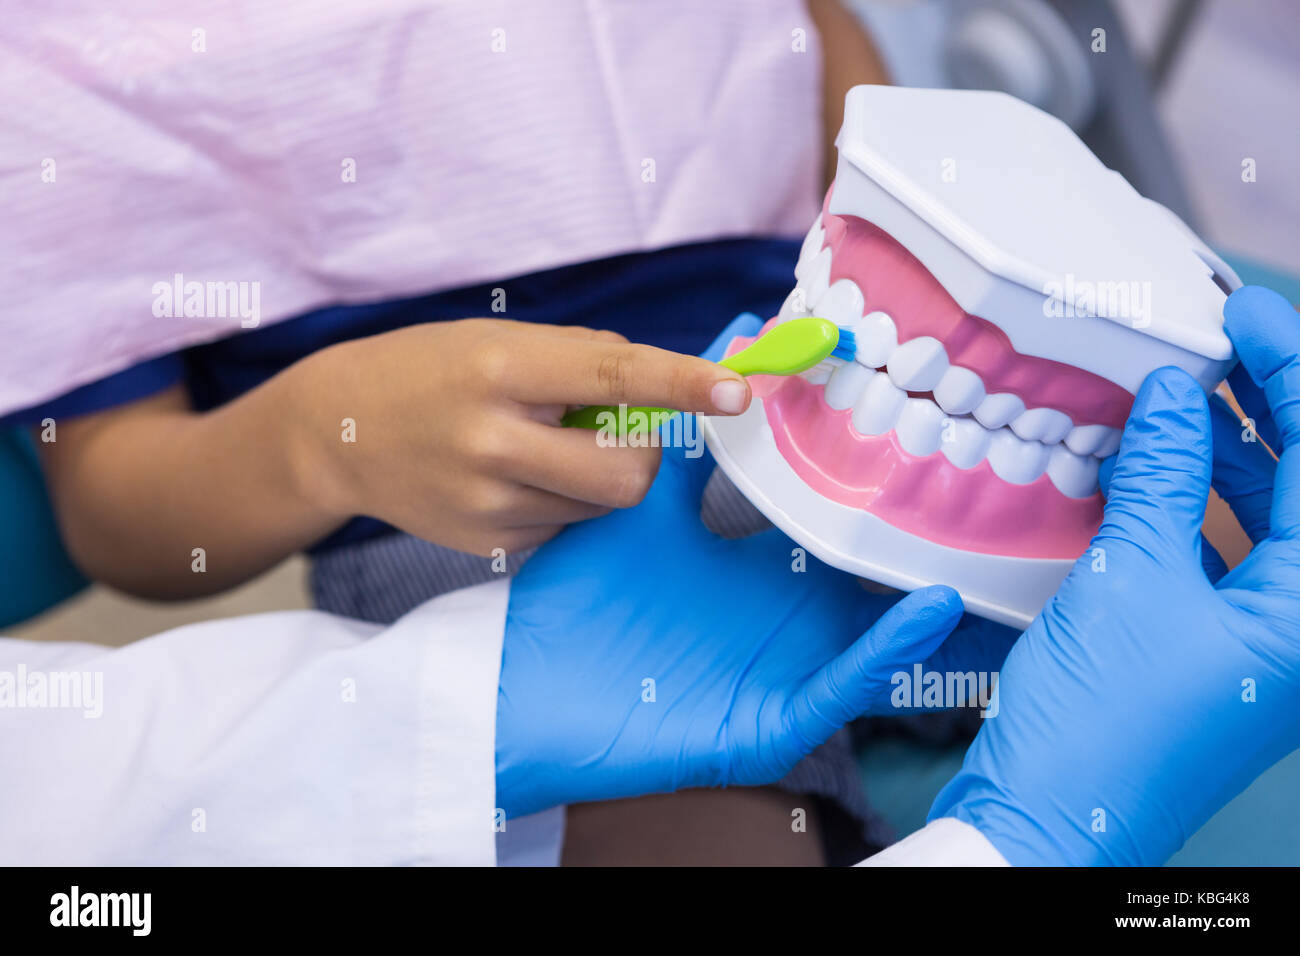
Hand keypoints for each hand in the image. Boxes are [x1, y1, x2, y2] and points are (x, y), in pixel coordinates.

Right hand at [297, 318, 751, 554]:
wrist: (338, 433)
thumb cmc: (429, 372)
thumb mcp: (496, 339)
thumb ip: (580, 361)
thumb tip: (661, 389)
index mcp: (501, 368)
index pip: (612, 376)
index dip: (681, 384)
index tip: (735, 391)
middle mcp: (495, 440)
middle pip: (627, 471)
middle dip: (643, 453)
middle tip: (612, 427)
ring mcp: (490, 502)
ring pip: (603, 504)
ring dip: (598, 474)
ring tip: (540, 446)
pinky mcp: (489, 544)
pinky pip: (568, 526)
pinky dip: (563, 500)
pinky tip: (513, 477)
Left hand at [494, 316, 1016, 817]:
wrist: (522, 691)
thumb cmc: (578, 603)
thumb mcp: (637, 514)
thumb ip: (683, 447)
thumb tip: (723, 360)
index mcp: (755, 568)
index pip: (831, 518)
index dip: (875, 480)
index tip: (928, 426)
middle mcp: (781, 616)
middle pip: (873, 574)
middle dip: (931, 541)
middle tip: (1000, 487)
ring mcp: (783, 668)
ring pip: (879, 632)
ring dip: (935, 595)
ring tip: (995, 545)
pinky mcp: (771, 720)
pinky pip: (840, 686)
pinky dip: (886, 651)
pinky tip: (929, 607)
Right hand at [930, 286, 1299, 865]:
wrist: (1047, 818)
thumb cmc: (1102, 724)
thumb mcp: (1131, 582)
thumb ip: (1162, 480)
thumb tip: (1173, 396)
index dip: (1290, 376)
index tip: (1246, 313)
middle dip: (1264, 406)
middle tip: (1215, 339)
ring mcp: (1261, 641)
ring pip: (1262, 518)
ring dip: (1221, 451)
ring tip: (1176, 390)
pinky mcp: (1213, 648)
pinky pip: (1219, 552)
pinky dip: (1187, 501)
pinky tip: (1145, 462)